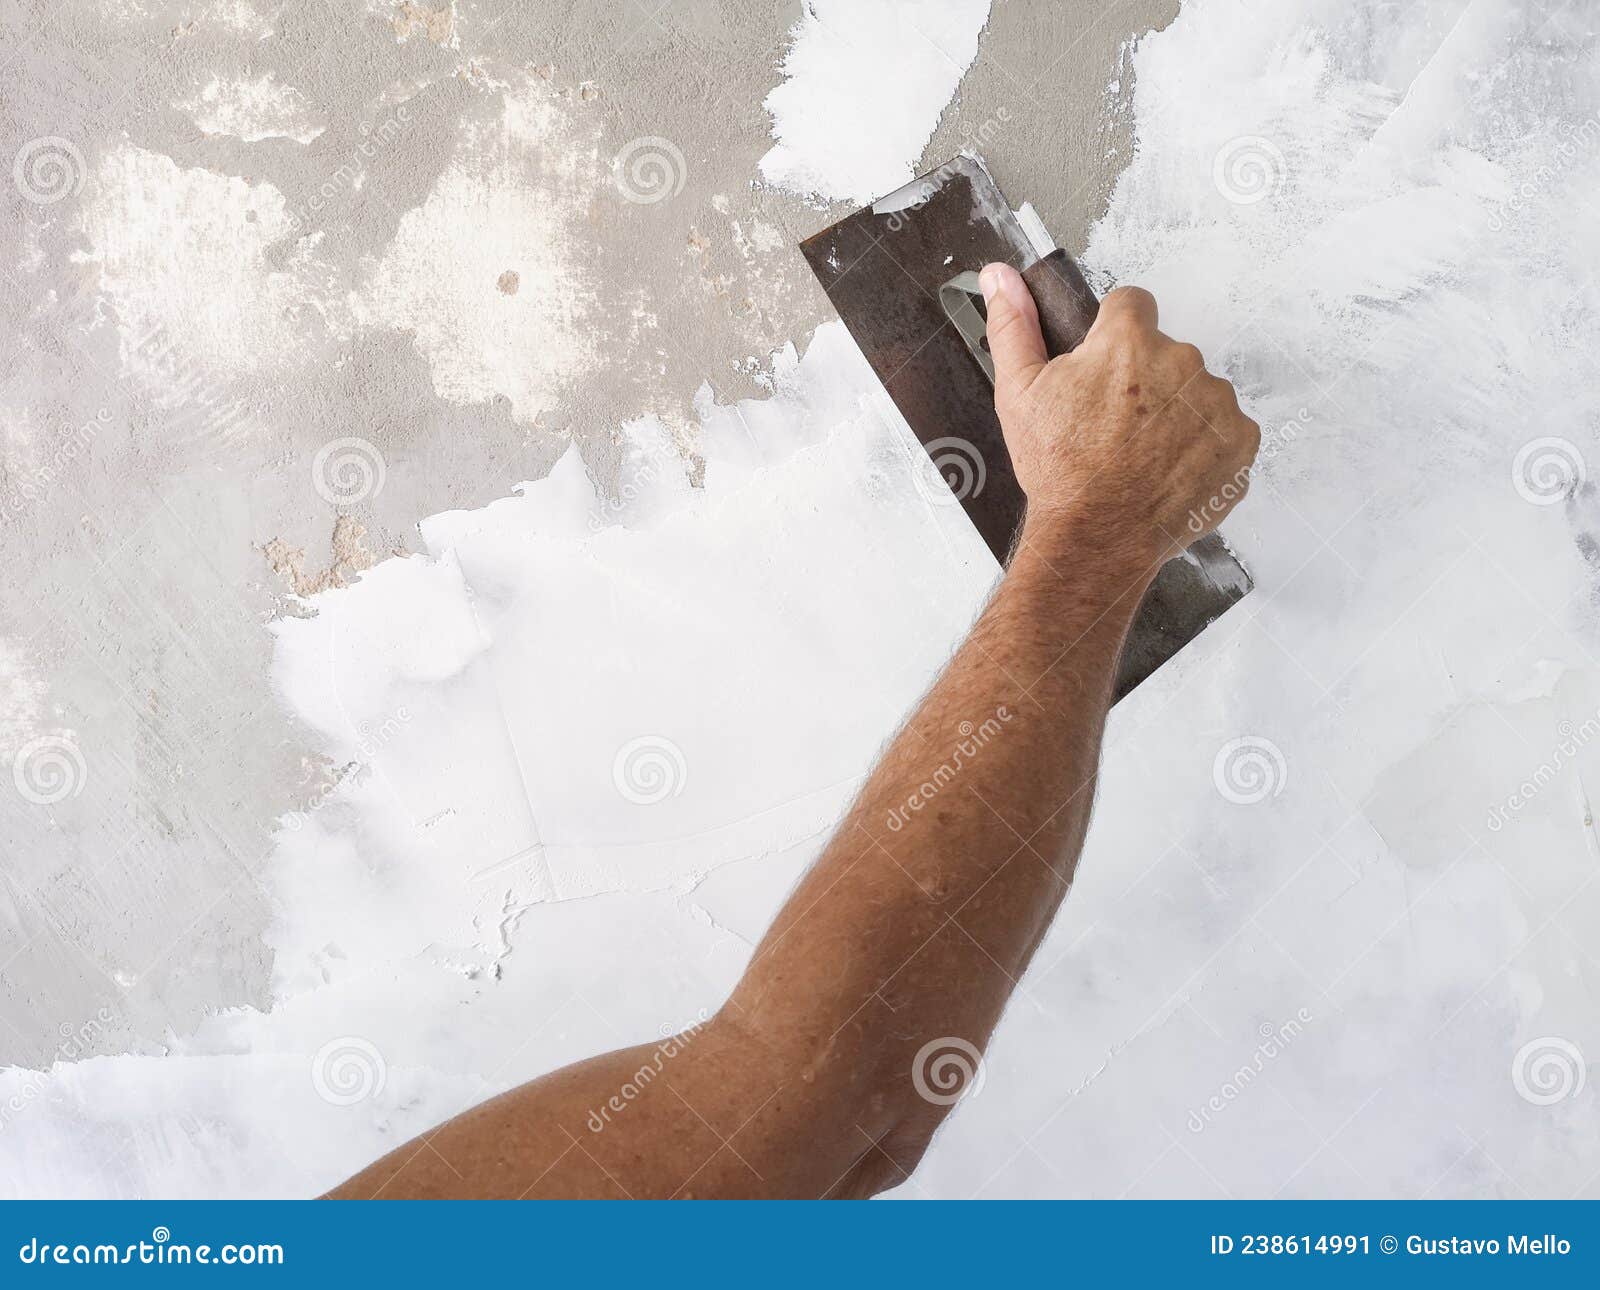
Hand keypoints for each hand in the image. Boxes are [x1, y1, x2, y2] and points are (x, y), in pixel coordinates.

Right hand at [979, 262, 1259, 567]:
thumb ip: (1014, 326)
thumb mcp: (1019, 394)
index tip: (1103, 370)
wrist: (1099, 537)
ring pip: (1195, 391)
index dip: (1112, 335)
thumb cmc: (1060, 472)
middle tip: (1112, 425)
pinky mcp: (1240, 442)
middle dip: (1144, 380)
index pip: (1132, 305)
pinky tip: (1169, 468)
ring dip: (1176, 412)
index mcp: (1129, 341)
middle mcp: (1181, 362)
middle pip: (1165, 353)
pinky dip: (1203, 446)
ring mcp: (1216, 403)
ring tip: (1141, 453)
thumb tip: (1000, 277)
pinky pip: (1224, 430)